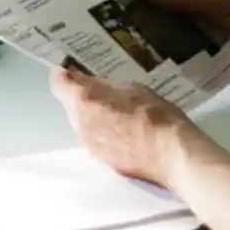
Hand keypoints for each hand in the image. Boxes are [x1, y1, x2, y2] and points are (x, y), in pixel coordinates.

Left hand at [49, 66, 198, 187]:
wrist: (171, 155)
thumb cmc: (154, 114)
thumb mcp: (132, 88)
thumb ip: (105, 86)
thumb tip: (91, 83)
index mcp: (83, 100)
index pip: (58, 82)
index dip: (65, 73)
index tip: (74, 69)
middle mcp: (78, 123)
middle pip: (70, 104)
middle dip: (82, 96)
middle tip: (104, 90)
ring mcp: (88, 144)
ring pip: (82, 123)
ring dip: (93, 115)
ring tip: (118, 112)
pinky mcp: (100, 160)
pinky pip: (94, 139)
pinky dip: (103, 133)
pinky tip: (124, 132)